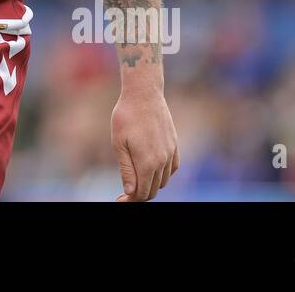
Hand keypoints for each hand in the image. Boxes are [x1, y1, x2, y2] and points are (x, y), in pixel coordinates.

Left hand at [111, 86, 177, 200]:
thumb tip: (131, 192)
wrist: (143, 94)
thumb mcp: (119, 144)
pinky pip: (172, 169)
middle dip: (139, 195)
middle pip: (153, 190)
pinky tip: (151, 169)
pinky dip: (162, 174)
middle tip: (125, 193)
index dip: (130, 200)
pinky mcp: (175, 145)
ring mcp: (171, 153)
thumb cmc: (126, 117)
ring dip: (151, 185)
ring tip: (136, 180)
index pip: (142, 193)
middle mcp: (163, 161)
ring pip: (163, 181)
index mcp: (147, 162)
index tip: (120, 200)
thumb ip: (126, 170)